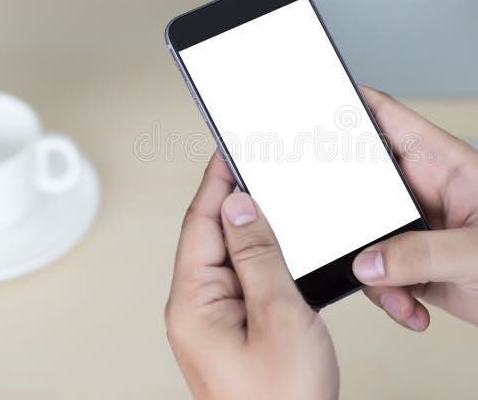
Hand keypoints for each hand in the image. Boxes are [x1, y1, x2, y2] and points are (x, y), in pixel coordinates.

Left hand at [165, 151, 338, 399]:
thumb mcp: (278, 316)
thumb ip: (259, 255)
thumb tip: (241, 205)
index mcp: (195, 302)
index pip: (200, 222)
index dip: (216, 180)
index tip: (230, 147)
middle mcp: (199, 308)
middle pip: (211, 235)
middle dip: (235, 198)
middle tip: (260, 165)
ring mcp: (217, 320)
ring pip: (231, 256)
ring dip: (253, 228)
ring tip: (276, 199)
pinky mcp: (238, 330)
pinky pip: (245, 279)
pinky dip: (264, 256)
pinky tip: (282, 246)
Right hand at [352, 87, 477, 337]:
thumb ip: (422, 255)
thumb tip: (367, 261)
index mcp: (441, 163)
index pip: (388, 118)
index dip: (351, 104)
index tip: (314, 105)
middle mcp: (421, 190)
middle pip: (361, 182)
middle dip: (344, 208)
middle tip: (342, 231)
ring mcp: (415, 227)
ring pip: (364, 236)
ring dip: (371, 270)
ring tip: (400, 292)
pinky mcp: (413, 262)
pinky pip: (378, 274)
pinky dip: (388, 296)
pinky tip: (414, 309)